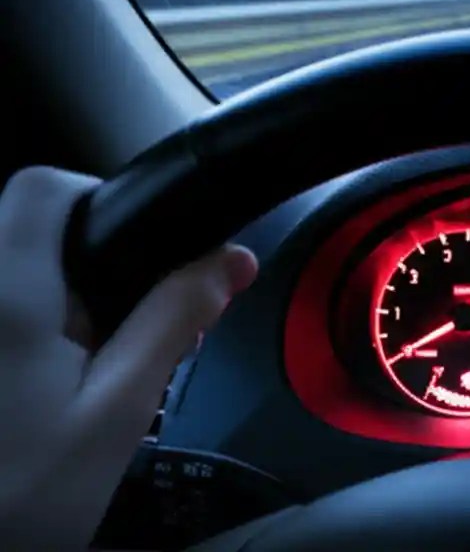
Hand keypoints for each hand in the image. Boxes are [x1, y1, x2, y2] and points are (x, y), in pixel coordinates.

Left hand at [0, 167, 256, 548]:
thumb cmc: (20, 498)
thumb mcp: (117, 410)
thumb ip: (173, 323)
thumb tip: (229, 263)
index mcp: (10, 297)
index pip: (44, 188)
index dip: (100, 199)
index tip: (140, 248)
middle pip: (28, 227)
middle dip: (86, 263)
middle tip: (114, 331)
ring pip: (13, 269)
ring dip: (56, 299)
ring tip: (79, 368)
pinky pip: (1, 310)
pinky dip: (30, 327)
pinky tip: (43, 386)